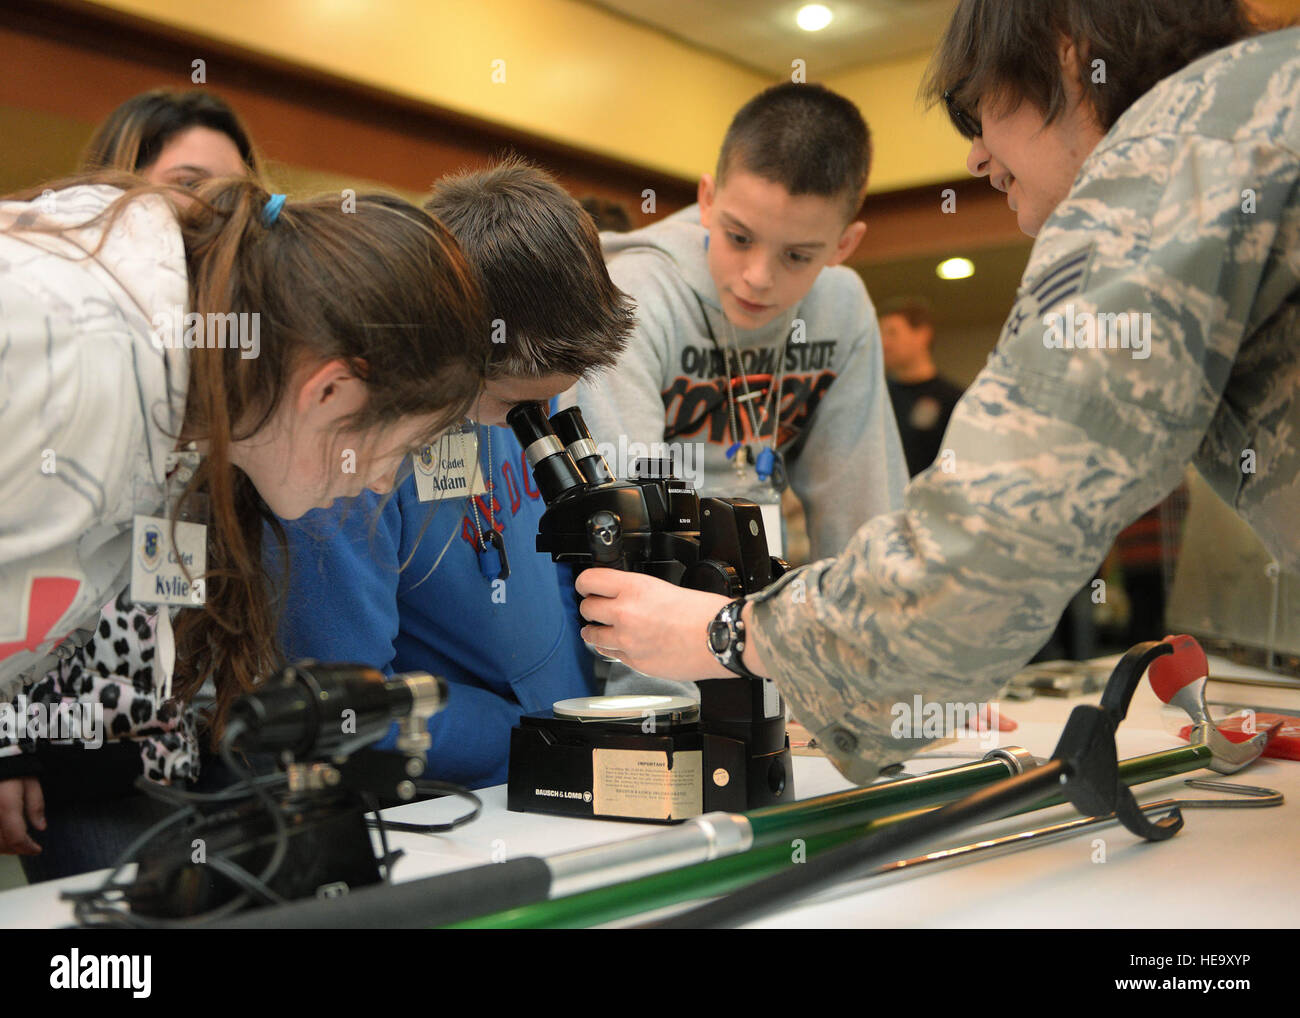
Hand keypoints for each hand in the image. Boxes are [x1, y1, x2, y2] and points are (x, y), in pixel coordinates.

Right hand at [0, 776, 44, 854]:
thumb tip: (41, 827)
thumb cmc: (15, 767)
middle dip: (16, 849)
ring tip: (16, 844)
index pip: (16, 838)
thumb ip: (36, 806)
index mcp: (6, 806)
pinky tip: (3, 836)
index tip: (37, 849)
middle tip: (28, 847)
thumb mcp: (31, 783)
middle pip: (1, 844)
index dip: (27, 848)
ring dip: (3, 847)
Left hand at [575, 569, 728, 679]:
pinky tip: (621, 644)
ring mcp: (628, 640)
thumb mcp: (664, 587)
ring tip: (601, 629)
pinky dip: (613, 649)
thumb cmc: (702, 612)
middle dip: (591, 608)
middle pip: (586, 608)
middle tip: (597, 608)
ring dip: (595, 631)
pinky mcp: (634, 662)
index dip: (584, 584)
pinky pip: (610, 654)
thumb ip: (636, 592)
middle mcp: (625, 613)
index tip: (585, 586)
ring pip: (591, 635)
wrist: (720, 637)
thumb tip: (620, 596)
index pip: (589, 581)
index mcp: (634, 588)